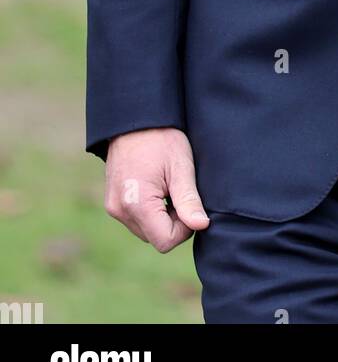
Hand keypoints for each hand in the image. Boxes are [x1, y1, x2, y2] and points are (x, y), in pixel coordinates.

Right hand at [103, 127, 209, 251]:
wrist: (135, 119)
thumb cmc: (161, 139)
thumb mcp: (181, 167)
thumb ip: (189, 200)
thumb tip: (201, 225)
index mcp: (137, 204)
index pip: (165, 241)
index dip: (184, 228)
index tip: (189, 203)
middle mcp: (120, 211)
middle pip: (155, 238)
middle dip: (173, 222)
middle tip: (179, 191)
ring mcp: (113, 207)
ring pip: (146, 230)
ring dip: (161, 217)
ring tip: (167, 187)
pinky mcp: (112, 202)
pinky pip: (136, 219)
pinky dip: (150, 211)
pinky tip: (156, 188)